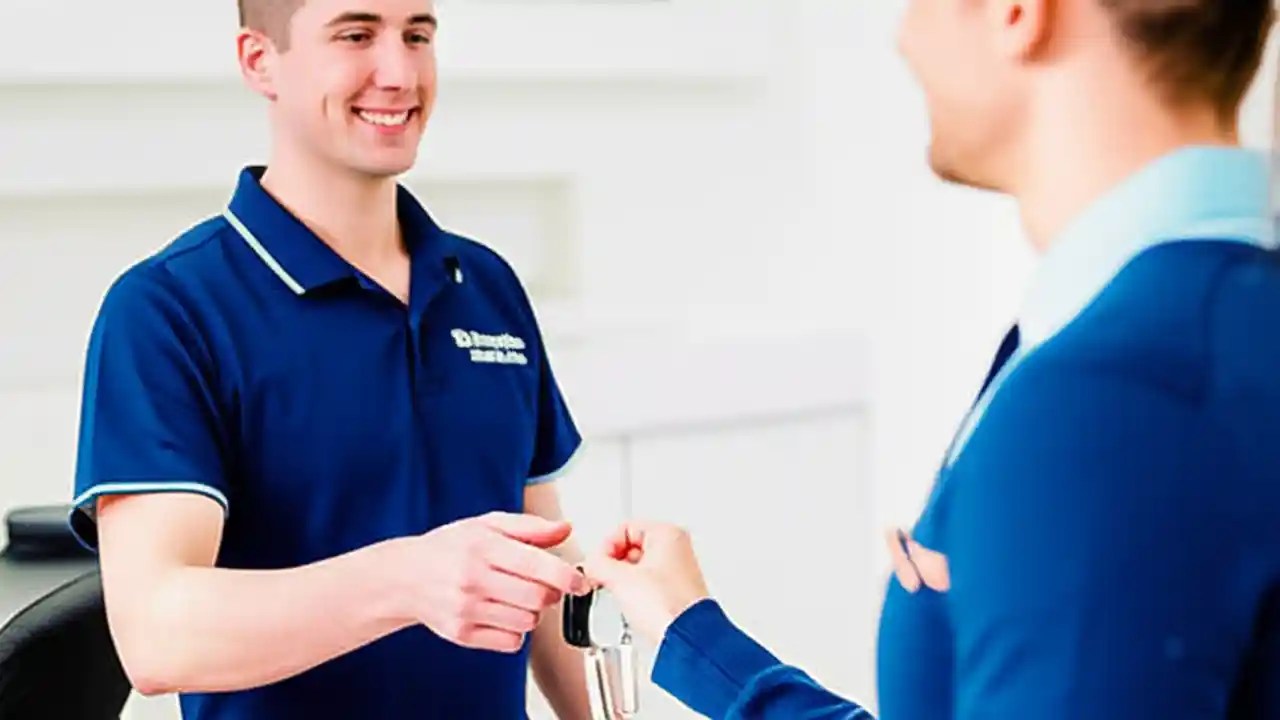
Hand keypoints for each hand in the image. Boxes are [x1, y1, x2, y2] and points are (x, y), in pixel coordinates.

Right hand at [397, 511, 590, 652]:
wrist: (404, 577)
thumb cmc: (448, 549)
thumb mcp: (487, 525)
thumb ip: (530, 527)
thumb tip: (565, 529)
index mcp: (483, 546)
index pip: (538, 565)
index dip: (567, 576)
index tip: (579, 581)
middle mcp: (473, 578)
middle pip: (538, 598)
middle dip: (551, 594)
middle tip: (545, 586)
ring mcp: (466, 609)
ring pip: (527, 621)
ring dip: (533, 612)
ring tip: (518, 598)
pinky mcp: (462, 634)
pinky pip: (511, 643)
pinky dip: (516, 632)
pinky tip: (503, 614)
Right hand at [581, 521, 711, 642]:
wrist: (686, 639)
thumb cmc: (667, 606)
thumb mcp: (620, 579)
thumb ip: (597, 565)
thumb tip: (590, 565)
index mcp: (668, 534)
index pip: (625, 528)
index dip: (607, 546)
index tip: (599, 563)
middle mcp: (677, 548)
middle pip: (632, 547)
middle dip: (614, 564)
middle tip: (605, 578)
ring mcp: (679, 571)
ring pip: (638, 567)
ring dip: (623, 579)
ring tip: (620, 593)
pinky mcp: (677, 592)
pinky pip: (648, 584)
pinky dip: (636, 591)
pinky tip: (633, 604)